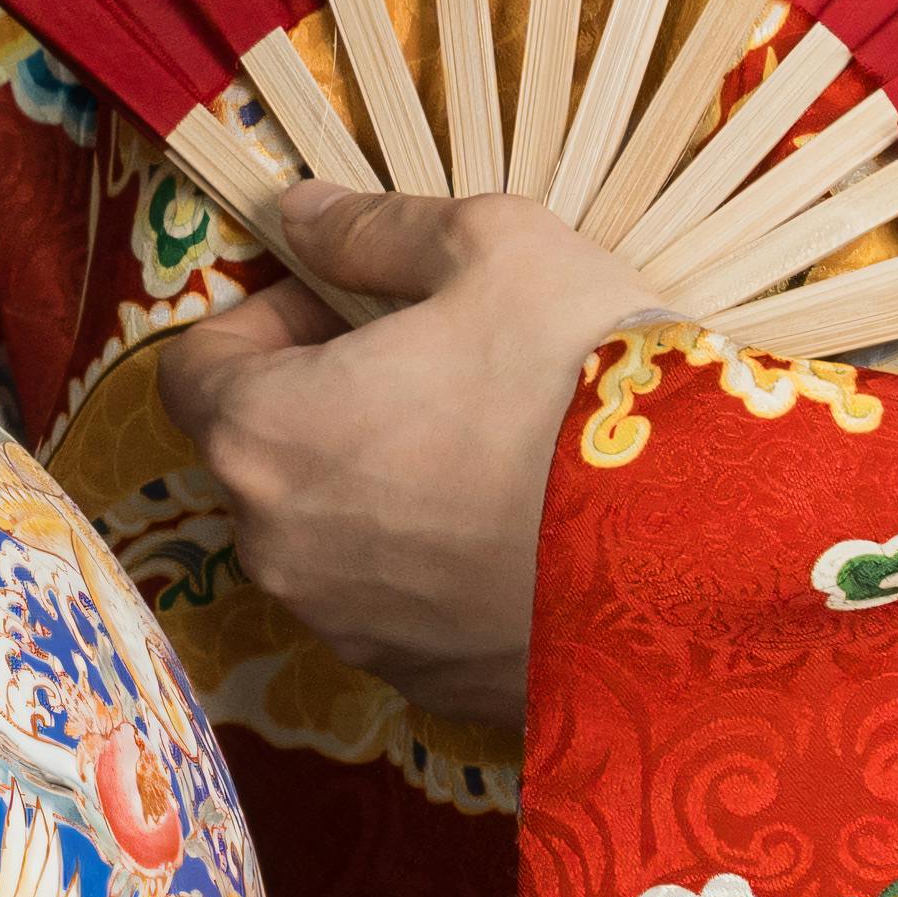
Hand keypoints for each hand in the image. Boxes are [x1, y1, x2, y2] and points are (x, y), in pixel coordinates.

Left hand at [160, 184, 657, 748]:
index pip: (193, 371)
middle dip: (321, 401)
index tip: (343, 302)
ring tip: (486, 442)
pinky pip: (397, 604)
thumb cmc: (580, 380)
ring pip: (327, 535)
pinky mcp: (424, 683)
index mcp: (266, 434)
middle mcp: (281, 550)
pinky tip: (517, 521)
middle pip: (260, 455)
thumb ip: (373, 229)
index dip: (260, 320)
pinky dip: (430, 561)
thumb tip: (302, 213)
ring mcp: (351, 631)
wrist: (704, 549)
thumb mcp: (492, 247)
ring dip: (375, 484)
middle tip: (426, 362)